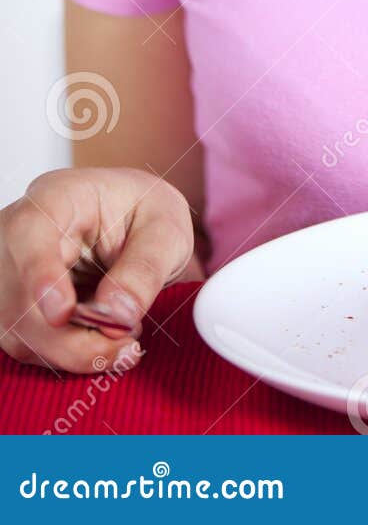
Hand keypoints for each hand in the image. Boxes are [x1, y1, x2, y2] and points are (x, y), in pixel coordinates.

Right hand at [0, 166, 194, 371]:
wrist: (138, 227)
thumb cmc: (148, 215)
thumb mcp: (167, 229)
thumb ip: (146, 267)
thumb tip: (117, 312)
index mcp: (59, 196)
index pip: (30, 231)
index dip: (38, 274)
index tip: (62, 312)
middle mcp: (21, 233)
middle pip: (18, 294)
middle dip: (69, 337)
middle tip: (126, 348)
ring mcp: (12, 271)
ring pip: (17, 328)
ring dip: (69, 352)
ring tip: (123, 347)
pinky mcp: (16, 305)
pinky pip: (25, 344)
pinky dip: (64, 356)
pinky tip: (102, 347)